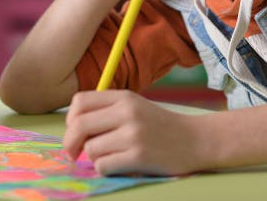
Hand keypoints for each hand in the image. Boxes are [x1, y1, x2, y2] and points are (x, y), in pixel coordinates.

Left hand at [63, 90, 206, 175]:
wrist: (196, 140)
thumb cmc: (160, 126)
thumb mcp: (134, 106)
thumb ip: (106, 111)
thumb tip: (73, 130)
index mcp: (124, 97)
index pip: (80, 102)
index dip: (70, 119)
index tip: (74, 131)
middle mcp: (127, 112)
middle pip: (79, 125)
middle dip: (70, 143)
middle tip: (73, 154)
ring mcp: (133, 134)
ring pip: (90, 149)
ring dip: (94, 157)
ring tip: (111, 156)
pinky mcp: (139, 156)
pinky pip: (103, 166)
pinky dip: (105, 169)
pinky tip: (119, 165)